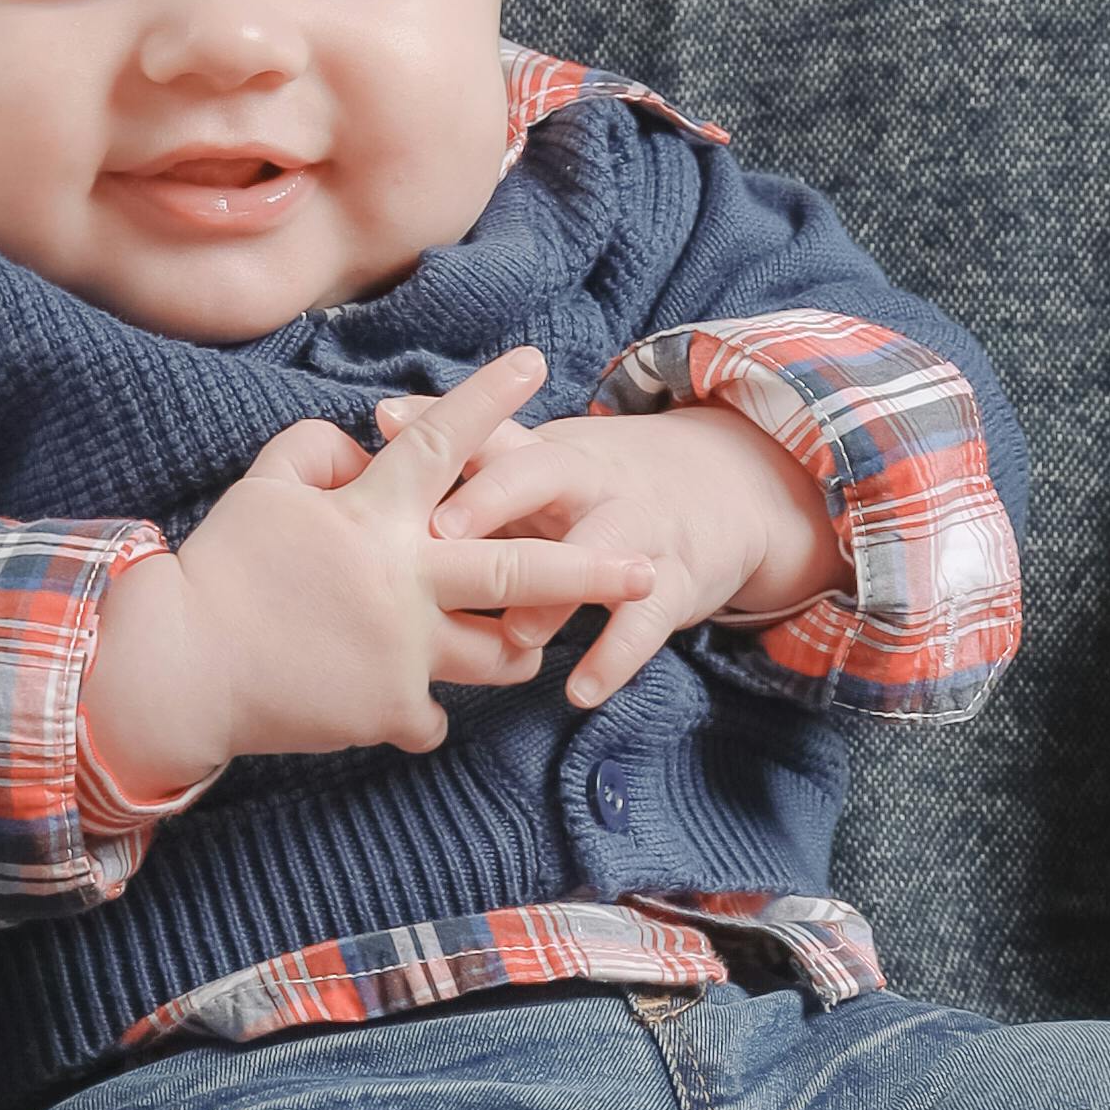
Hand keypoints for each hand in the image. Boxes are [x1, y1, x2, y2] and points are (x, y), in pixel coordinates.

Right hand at [84, 347, 550, 791]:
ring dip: (518, 642)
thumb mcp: (261, 489)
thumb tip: (360, 452)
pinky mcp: (391, 708)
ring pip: (500, 649)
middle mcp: (406, 579)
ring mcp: (405, 649)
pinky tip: (413, 704)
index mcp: (374, 516)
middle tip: (650, 567)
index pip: (442, 444)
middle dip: (593, 569)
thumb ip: (316, 452)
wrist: (183, 670)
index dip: (488, 400)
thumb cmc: (220, 571)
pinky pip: (436, 715)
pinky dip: (426, 709)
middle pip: (521, 569)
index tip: (536, 363)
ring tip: (529, 639)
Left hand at [411, 394, 835, 715]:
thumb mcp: (546, 460)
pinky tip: (580, 692)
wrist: (725, 489)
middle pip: (544, 476)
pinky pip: (644, 624)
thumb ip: (474, 451)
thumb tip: (384, 417)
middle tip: (441, 531)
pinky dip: (614, 658)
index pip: (492, 432)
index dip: (444, 430)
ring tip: (516, 636)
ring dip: (556, 592)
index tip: (389, 424)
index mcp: (550, 453)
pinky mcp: (674, 584)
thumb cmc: (598, 485)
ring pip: (599, 552)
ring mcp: (637, 532)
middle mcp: (592, 482)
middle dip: (494, 498)